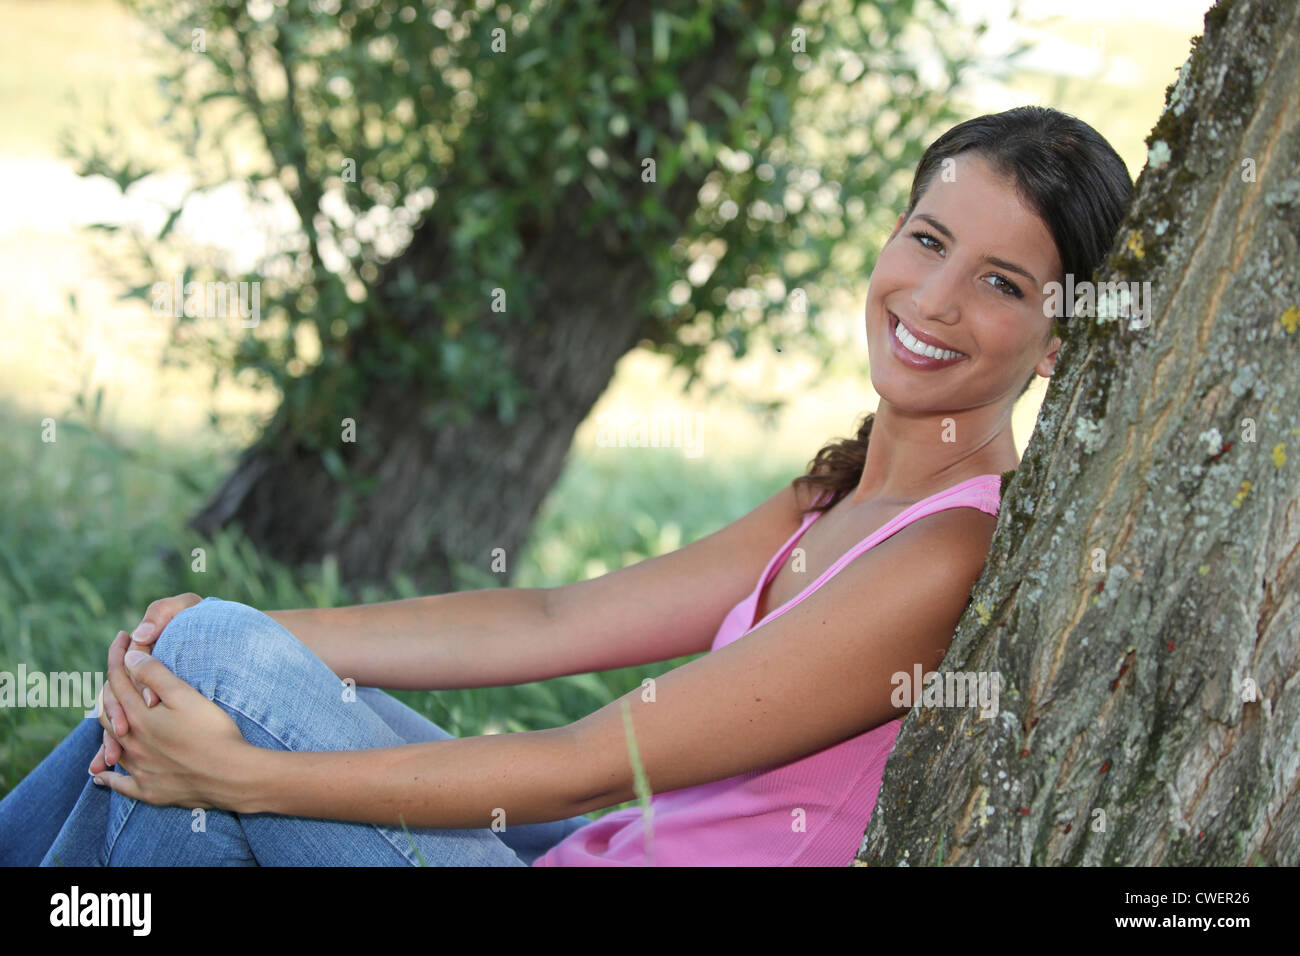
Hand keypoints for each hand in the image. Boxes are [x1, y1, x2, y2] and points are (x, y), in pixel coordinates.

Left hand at [92, 648, 253, 809]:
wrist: (231, 775)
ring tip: (109, 711)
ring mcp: (139, 770)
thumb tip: (129, 657)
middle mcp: (131, 744)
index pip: (119, 679)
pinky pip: (120, 784)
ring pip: (110, 744)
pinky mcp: (149, 791)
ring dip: (107, 725)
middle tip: (117, 669)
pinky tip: (101, 774)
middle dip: (109, 686)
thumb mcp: (185, 696)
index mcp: (139, 717)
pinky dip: (108, 777)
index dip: (118, 655)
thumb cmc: (212, 731)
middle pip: (109, 710)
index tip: (122, 636)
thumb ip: (155, 675)